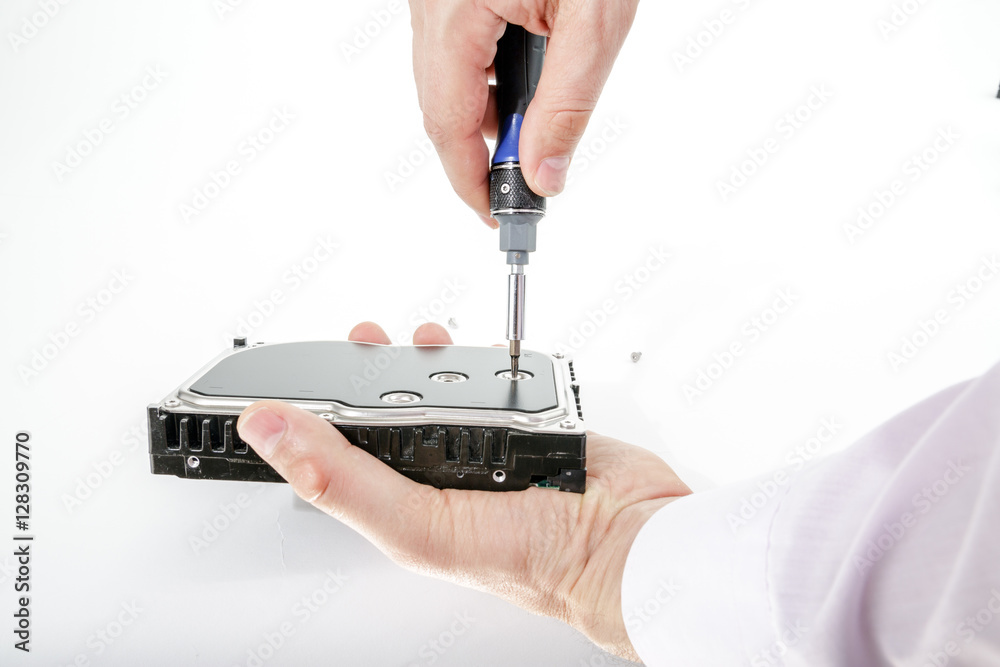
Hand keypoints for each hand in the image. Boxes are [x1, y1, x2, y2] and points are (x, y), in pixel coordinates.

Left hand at [236, 321, 689, 660]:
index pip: (343, 452)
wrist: (629, 538)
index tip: (293, 377)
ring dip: (424, 357)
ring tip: (417, 338)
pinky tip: (474, 352)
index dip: (313, 412)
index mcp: (406, 500)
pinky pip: (494, 375)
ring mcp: (486, 441)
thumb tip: (270, 432)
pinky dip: (482, 357)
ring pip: (441, 386)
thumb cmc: (536, 560)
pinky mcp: (527, 416)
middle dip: (372, 370)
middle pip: (393, 409)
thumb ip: (344, 478)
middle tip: (361, 342)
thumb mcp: (418, 524)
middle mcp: (441, 471)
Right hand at [409, 0, 639, 222]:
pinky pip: (453, 45)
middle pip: (442, 104)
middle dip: (486, 145)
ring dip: (489, 106)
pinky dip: (487, 70)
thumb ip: (567, 103)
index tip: (498, 213)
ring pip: (446, 76)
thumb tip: (544, 175)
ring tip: (541, 108)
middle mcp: (429, 4)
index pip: (448, 123)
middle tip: (530, 172)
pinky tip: (530, 64)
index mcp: (453, 13)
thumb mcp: (594, 22)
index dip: (471, 179)